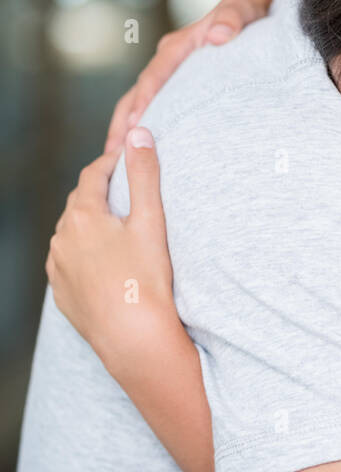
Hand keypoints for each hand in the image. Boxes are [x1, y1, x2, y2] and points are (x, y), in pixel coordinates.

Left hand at [46, 129, 177, 370]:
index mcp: (83, 215)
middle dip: (100, 191)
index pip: (94, 174)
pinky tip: (104, 260)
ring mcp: (58, 267)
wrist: (134, 339)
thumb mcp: (151, 220)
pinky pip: (68, 261)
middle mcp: (62, 238)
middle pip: (80, 202)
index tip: (129, 158)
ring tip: (116, 226)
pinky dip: (83, 252)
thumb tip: (138, 132)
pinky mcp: (61, 292)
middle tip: (125, 188)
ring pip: (71, 232)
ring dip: (90, 223)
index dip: (112, 162)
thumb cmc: (146, 279)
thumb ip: (144, 173)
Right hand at [104, 0, 266, 153]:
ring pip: (139, 104)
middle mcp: (166, 61)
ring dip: (125, 131)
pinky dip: (143, 129)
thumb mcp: (240, 11)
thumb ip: (231, 19)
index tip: (134, 125)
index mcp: (176, 47)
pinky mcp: (177, 85)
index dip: (144, 100)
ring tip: (115, 164)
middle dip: (122, 124)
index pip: (154, 76)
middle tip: (111, 156)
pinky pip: (156, 108)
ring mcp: (169, 74)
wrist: (246, 10)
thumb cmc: (243, 12)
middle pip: (136, 95)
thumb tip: (219, 35)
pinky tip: (141, 156)